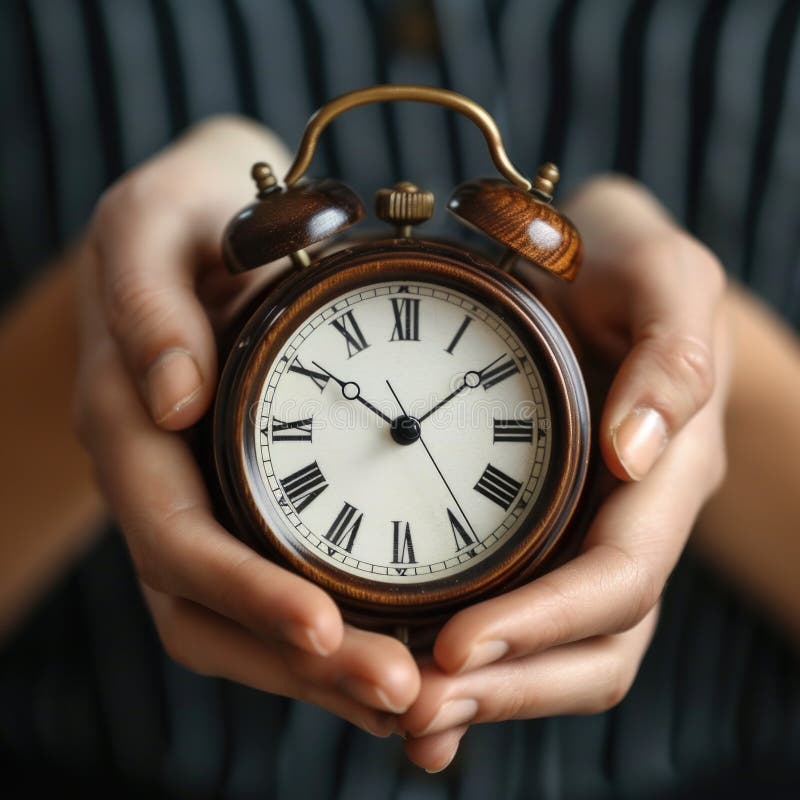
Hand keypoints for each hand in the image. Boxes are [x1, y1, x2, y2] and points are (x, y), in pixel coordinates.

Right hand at [73, 116, 418, 735]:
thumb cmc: (185, 222)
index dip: (244, 592)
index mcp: (133, 427)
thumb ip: (147, 300)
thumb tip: (171, 398)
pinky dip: (336, 634)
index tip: (324, 629)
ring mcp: (206, 501)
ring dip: (326, 669)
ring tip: (414, 700)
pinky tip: (402, 655)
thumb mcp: (151, 226)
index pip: (176, 538)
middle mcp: (165, 482)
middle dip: (302, 661)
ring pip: (247, 622)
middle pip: (213, 610)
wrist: (204, 232)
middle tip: (400, 695)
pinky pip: (283, 587)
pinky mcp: (251, 504)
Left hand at [398, 176, 730, 770]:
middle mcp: (631, 520)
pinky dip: (476, 660)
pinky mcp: (545, 530)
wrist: (598, 267)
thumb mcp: (661, 277)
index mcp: (666, 473)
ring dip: (489, 691)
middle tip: (418, 713)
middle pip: (593, 644)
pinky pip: (520, 612)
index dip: (547, 622)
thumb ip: (671, 355)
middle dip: (512, 685)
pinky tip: (415, 681)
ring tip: (408, 716)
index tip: (460, 647)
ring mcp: (589, 532)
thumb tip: (638, 454)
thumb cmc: (625, 268)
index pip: (619, 578)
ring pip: (559, 649)